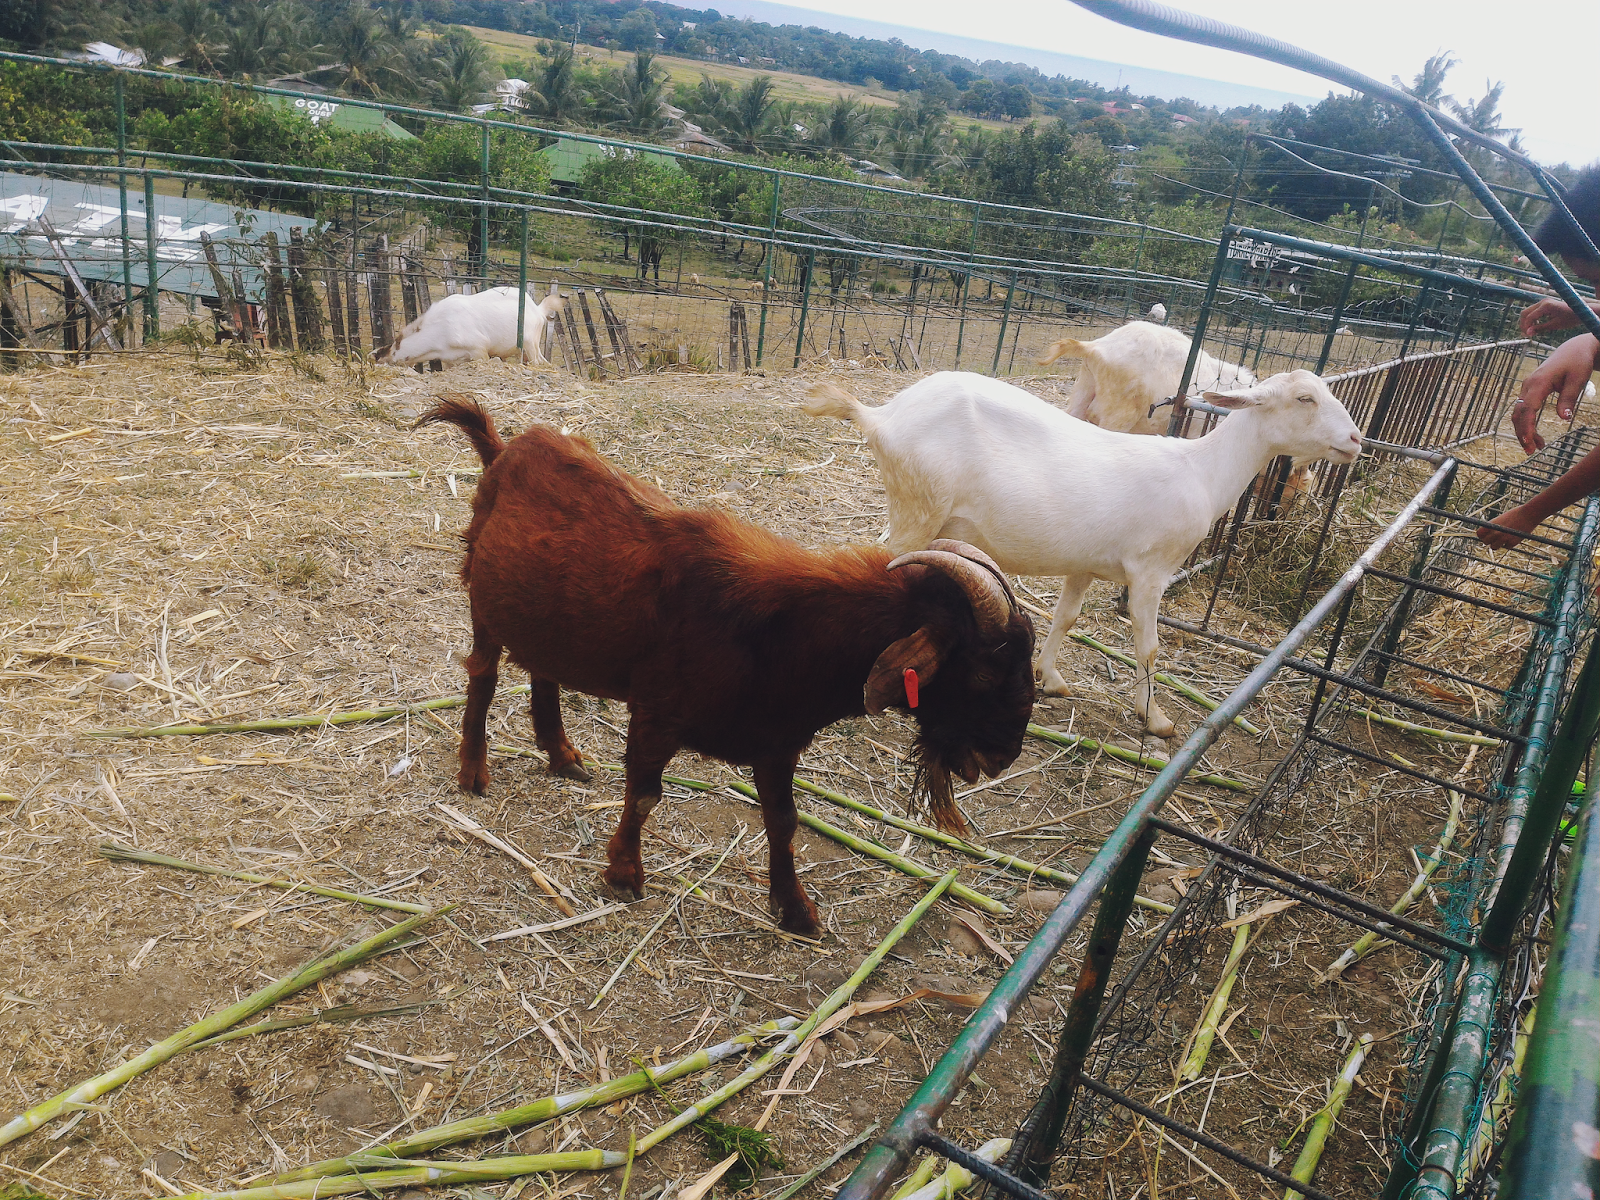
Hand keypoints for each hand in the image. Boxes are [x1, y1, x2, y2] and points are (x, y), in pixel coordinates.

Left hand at [1477, 505, 1539, 549]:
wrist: (1529, 514)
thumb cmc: (1516, 514)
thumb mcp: (1501, 518)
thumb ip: (1494, 526)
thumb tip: (1488, 534)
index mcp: (1492, 525)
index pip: (1479, 534)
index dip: (1482, 535)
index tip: (1486, 535)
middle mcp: (1496, 532)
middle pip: (1485, 542)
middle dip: (1490, 540)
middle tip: (1495, 538)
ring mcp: (1504, 538)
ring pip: (1494, 547)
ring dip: (1498, 544)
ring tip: (1503, 539)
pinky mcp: (1513, 542)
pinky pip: (1506, 547)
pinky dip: (1509, 544)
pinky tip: (1513, 538)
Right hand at [1511, 334, 1599, 454]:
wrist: (1573, 348)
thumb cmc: (1577, 362)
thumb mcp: (1578, 380)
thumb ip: (1568, 399)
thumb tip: (1564, 419)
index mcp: (1539, 382)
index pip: (1528, 409)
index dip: (1527, 427)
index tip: (1530, 443)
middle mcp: (1528, 385)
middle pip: (1518, 414)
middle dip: (1523, 434)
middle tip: (1532, 451)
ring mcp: (1527, 387)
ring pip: (1519, 413)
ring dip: (1524, 430)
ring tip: (1537, 446)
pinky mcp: (1530, 390)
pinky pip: (1523, 409)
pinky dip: (1527, 423)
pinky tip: (1535, 433)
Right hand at [1520, 297, 1599, 338]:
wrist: (1581, 310)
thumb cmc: (1570, 318)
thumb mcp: (1555, 325)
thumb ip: (1540, 328)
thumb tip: (1528, 333)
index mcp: (1545, 306)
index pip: (1529, 317)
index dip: (1526, 327)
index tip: (1527, 336)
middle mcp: (1543, 302)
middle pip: (1525, 313)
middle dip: (1524, 324)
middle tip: (1527, 334)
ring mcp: (1543, 301)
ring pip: (1527, 312)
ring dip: (1527, 322)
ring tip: (1531, 331)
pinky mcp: (1545, 303)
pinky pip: (1533, 311)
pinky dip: (1532, 319)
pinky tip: (1536, 326)